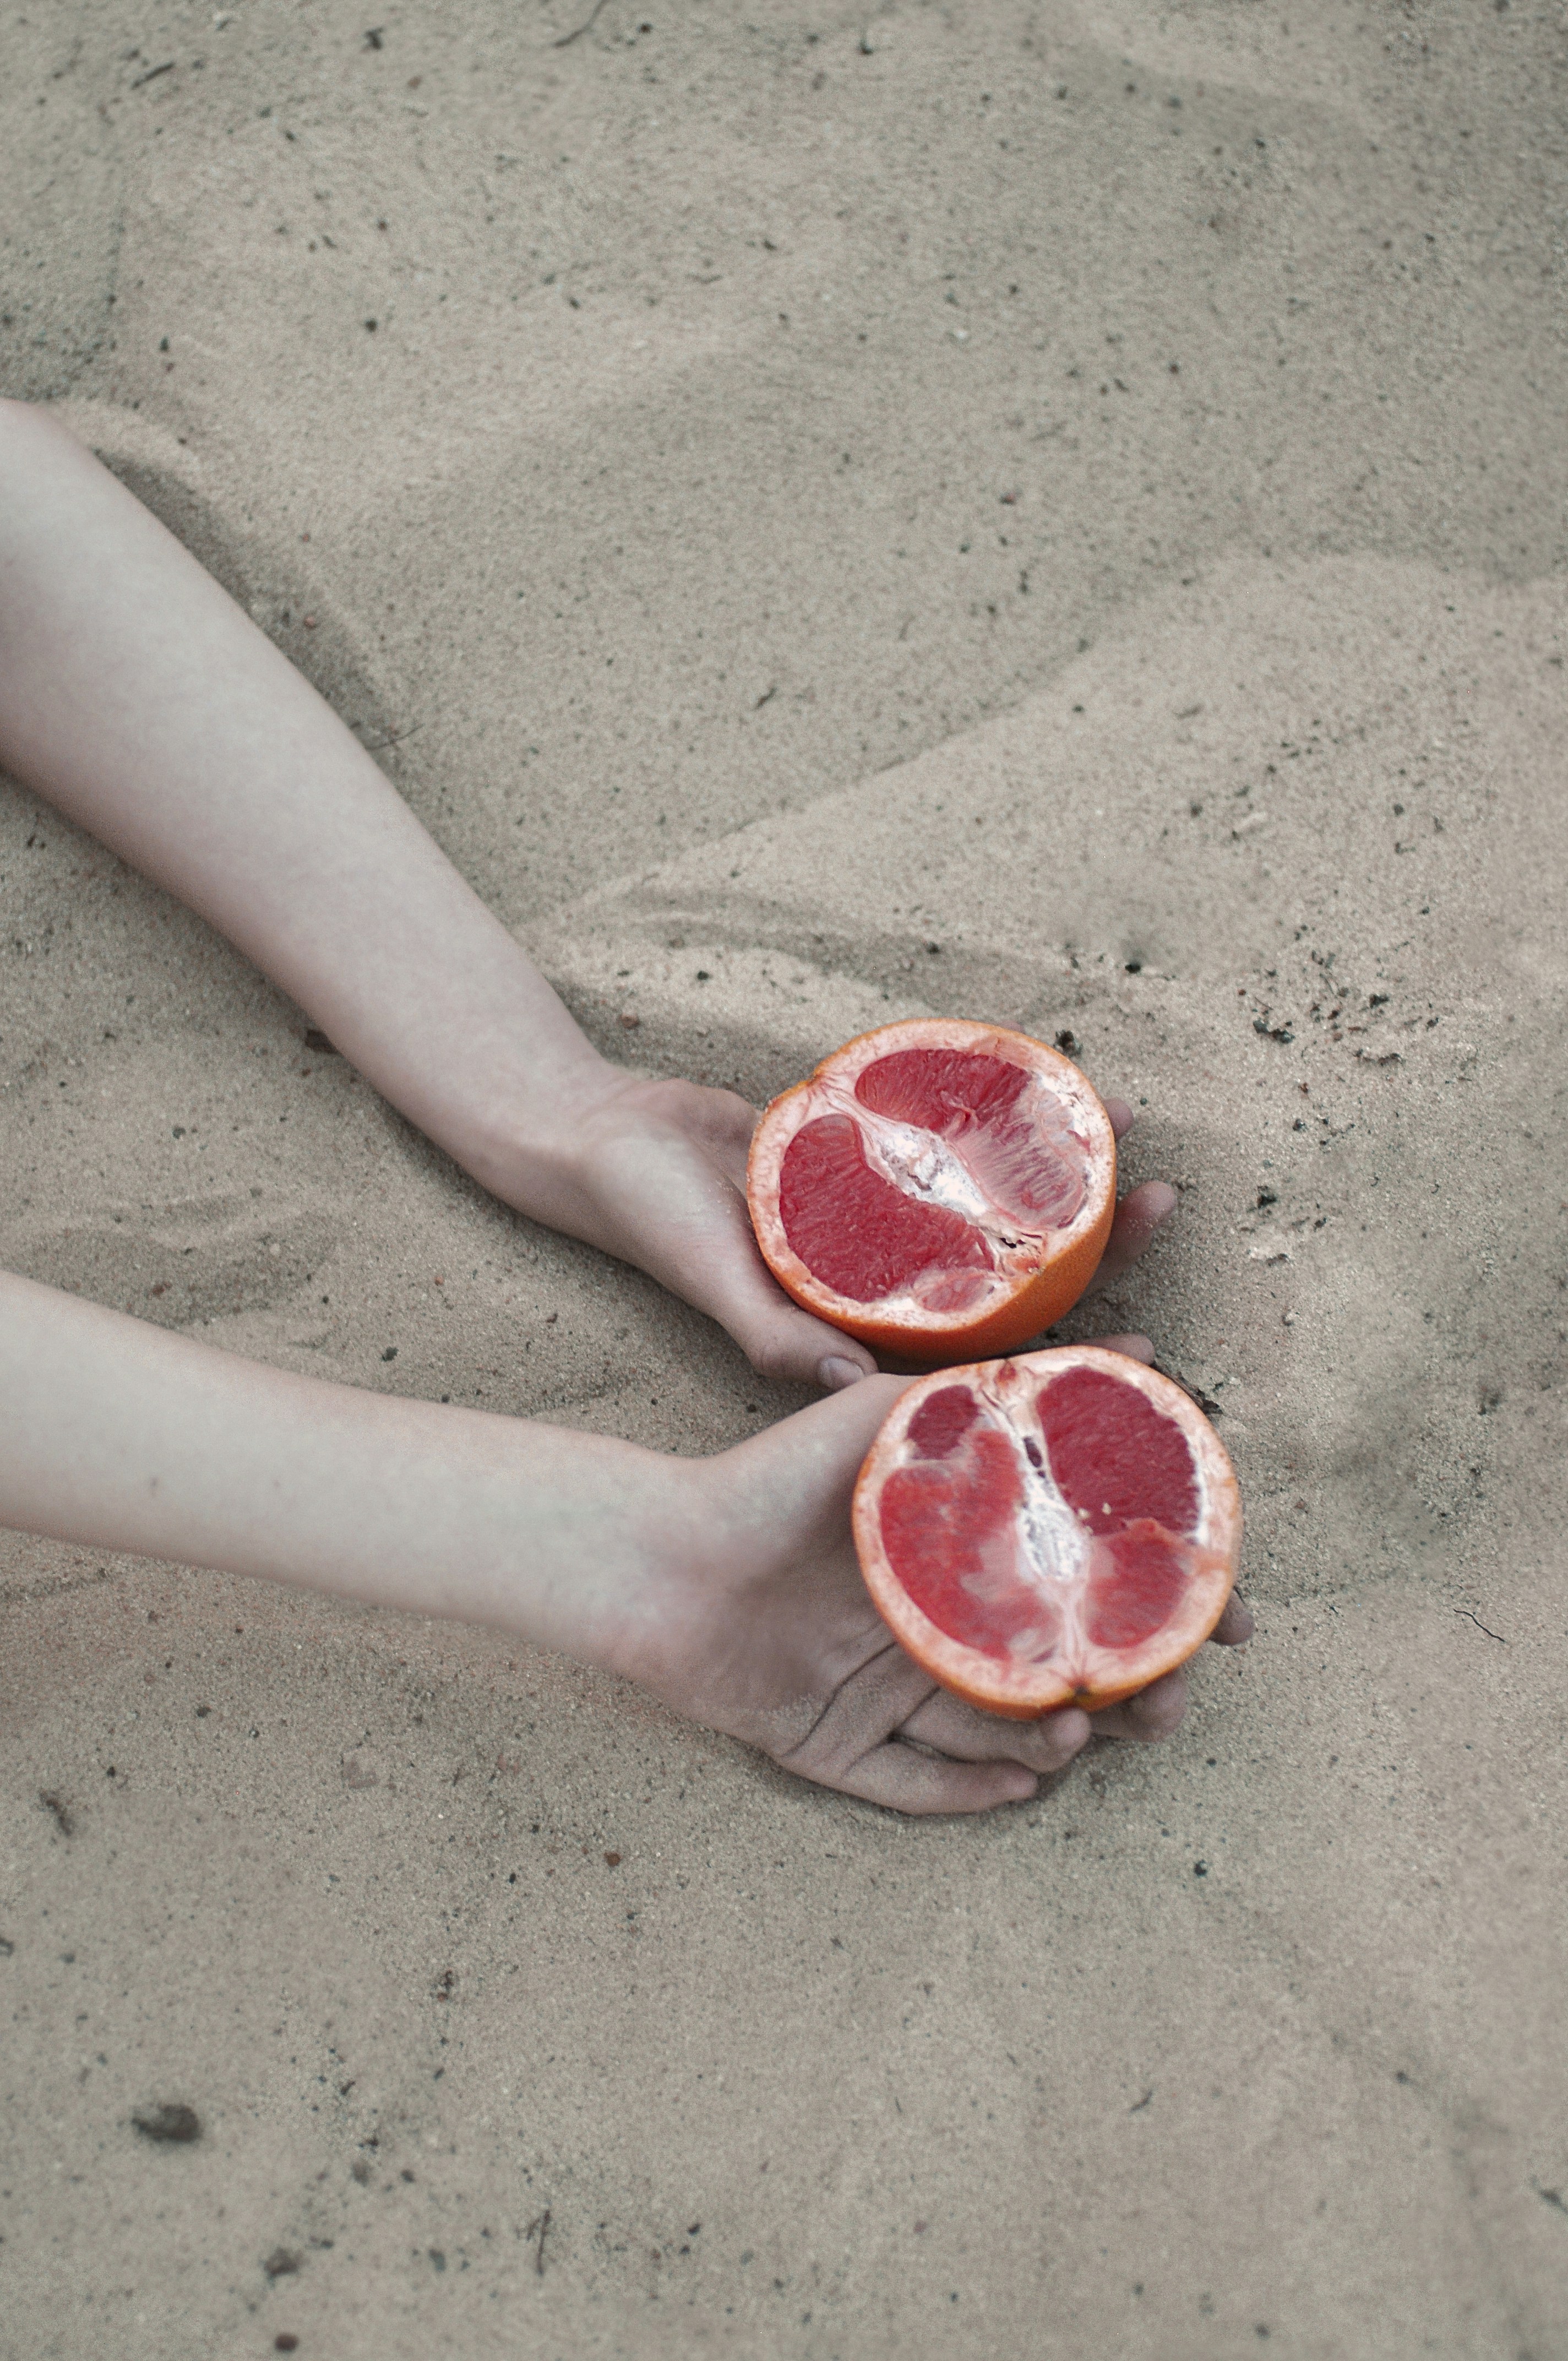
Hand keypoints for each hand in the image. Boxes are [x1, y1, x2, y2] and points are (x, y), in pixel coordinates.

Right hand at [521, 1071, 1177, 1393]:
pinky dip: (1004, 1132)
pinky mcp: (871, 1167)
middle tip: (1165, 1204)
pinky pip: (953, 1154)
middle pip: (1014, 1287)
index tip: (1150, 1349)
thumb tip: (847, 1381)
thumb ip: (767, 1331)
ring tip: (1133, 1146)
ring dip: (1067, 1189)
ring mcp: (882, 1230)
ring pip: (996, 1218)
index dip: (1063, 1365)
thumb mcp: (707, 1272)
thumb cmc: (647, 1216)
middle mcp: (884, 1292)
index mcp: (860, 1337)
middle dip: (1096, 1253)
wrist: (607, 1138)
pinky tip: (1062, 1100)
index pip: (979, 1364)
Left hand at [620, 1336, 1252, 1814]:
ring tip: (1084, 1732)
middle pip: (1053, 1677)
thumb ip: (983, 1394)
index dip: (1153, 1610)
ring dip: (1051, 1743)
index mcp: (956, 1562)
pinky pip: (913, 1787)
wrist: (655, 1555)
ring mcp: (883, 1694)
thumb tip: (1122, 1343)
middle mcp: (930, 1631)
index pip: (1076, 1592)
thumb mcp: (882, 1422)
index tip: (1223, 1615)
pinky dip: (965, 1793)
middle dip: (1124, 1695)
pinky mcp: (833, 1747)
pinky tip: (1020, 1786)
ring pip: (994, 1738)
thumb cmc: (767, 1481)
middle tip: (1169, 1701)